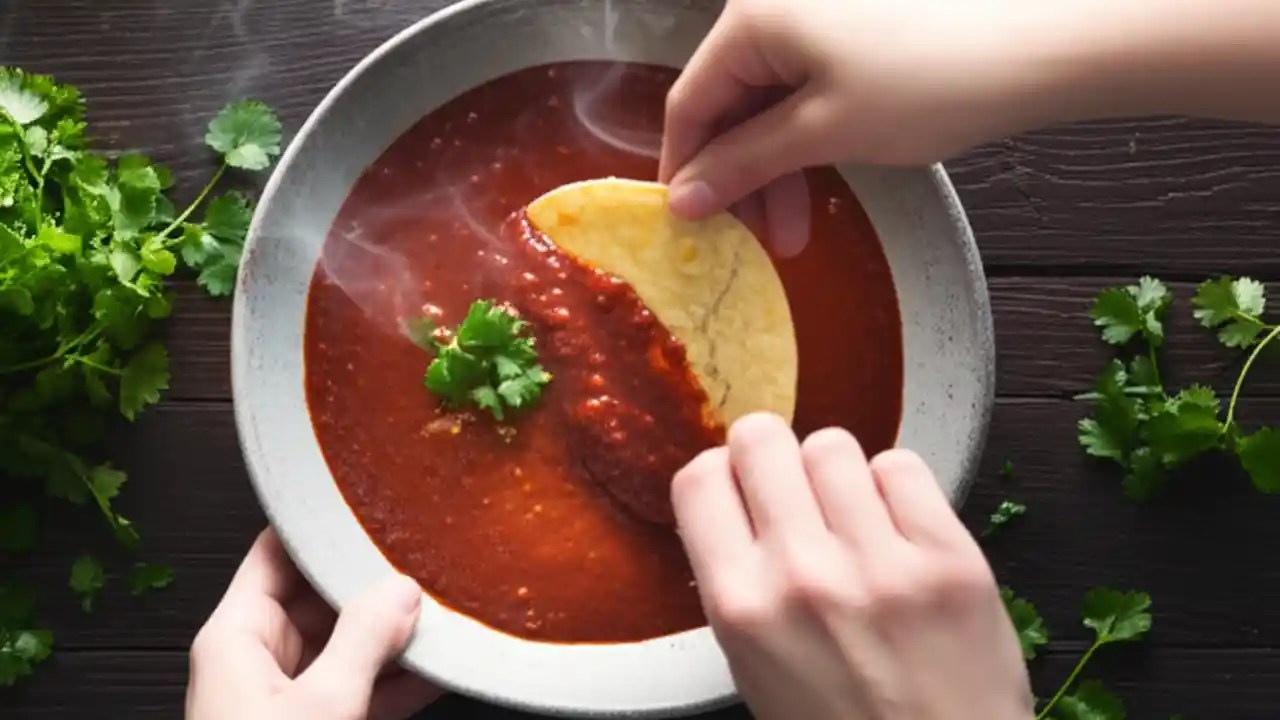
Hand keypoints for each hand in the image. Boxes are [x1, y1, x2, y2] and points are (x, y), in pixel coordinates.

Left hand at [187, 529, 441, 719]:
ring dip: (393, 634)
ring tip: (444, 609)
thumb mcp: (323, 705)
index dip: (319, 527)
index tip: (370, 504)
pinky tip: (438, 667)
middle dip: (371, 583)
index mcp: (236, 638)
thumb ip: (364, 641)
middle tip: (424, 558)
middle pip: (317, 598)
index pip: (274, 555)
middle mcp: (256, 660)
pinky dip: (396, 680)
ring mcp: (287, 698)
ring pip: (345, 645)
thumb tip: (400, 591)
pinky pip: (359, 689)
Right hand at [662, 0, 1279, 223]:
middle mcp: (778, 6)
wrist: (1045, 45)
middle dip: (741, 178)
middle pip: (731, 104)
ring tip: (795, 233)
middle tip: (757, 242)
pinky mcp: (857, 31)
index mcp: (755, 17)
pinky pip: (807, 92)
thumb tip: (683, 198)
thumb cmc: (930, 81)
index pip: (692, 101)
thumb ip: (743, 163)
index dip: (686, 169)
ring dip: (777, 169)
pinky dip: (807, 141)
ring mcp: (820, 16)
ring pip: (771, 104)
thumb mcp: (824, 130)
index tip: (688, 226)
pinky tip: (820, 185)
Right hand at [671, 414, 1031, 719]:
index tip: (740, 487)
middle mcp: (802, 574)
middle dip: (772, 455)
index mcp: (741, 607)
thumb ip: (741, 583)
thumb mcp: (755, 669)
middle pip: (761, 440)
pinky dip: (896, 488)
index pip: (698, 480)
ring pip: (832, 445)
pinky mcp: (948, 556)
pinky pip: (901, 466)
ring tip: (853, 515)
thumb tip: (741, 503)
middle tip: (794, 486)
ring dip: (837, 474)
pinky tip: (898, 527)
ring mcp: (879, 562)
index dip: (720, 476)